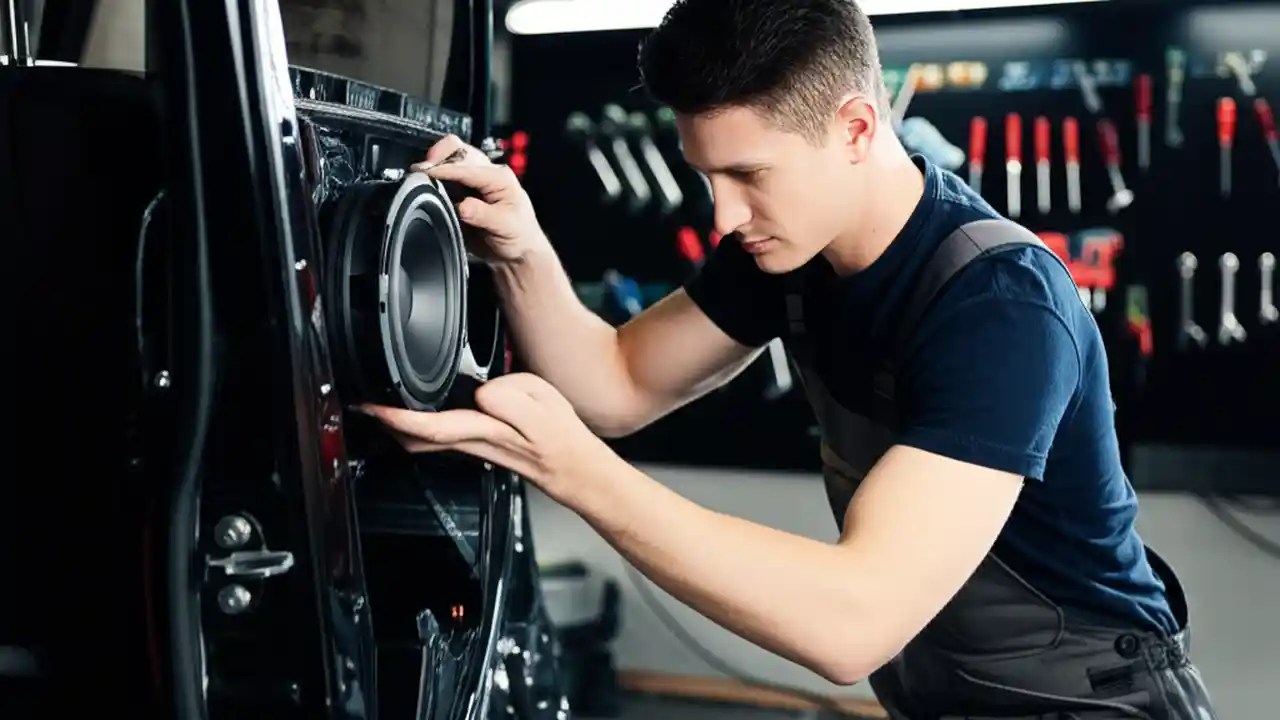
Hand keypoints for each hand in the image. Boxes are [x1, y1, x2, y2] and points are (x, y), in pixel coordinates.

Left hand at [357, 373, 616, 502]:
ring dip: (398, 428)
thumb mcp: (545, 404)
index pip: (433, 425)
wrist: (574, 469)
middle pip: (417, 441)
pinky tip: (413, 416)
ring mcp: (474, 449)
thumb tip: (483, 393)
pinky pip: (438, 442)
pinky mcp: (478, 449)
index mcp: (488, 431)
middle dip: (387, 426)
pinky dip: (418, 430)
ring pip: (424, 444)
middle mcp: (474, 443)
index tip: (375, 406)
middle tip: (363, 405)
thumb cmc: (562, 436)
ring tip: (380, 407)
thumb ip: (511, 395)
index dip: (400, 418)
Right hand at [412, 135, 549, 264]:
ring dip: (434, 165)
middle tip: (421, 172)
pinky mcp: (462, 191)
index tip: (426, 174)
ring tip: (419, 178)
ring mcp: (473, 180)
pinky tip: (425, 186)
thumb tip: (462, 206)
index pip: (468, 168)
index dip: (445, 169)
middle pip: (458, 151)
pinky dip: (433, 177)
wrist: (517, 251)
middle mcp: (486, 173)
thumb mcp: (505, 226)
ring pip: (450, 159)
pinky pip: (445, 177)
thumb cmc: (519, 236)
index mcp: (499, 177)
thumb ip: (482, 215)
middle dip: (438, 157)